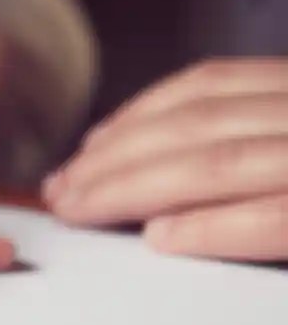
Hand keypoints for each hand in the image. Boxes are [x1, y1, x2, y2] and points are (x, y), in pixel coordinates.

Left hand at [44, 59, 287, 261]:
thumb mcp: (286, 139)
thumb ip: (255, 135)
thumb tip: (159, 171)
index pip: (213, 85)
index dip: (137, 116)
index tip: (87, 148)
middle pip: (198, 126)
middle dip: (113, 158)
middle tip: (59, 189)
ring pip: (216, 164)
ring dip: (132, 191)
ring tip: (79, 212)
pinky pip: (271, 219)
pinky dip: (208, 226)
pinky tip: (157, 238)